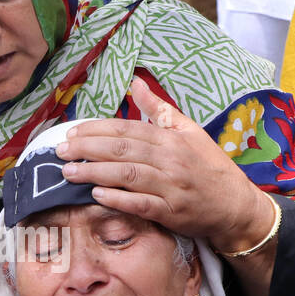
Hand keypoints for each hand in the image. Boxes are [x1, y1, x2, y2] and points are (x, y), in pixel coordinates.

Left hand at [54, 76, 277, 255]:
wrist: (235, 205)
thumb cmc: (209, 167)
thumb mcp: (189, 131)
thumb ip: (159, 109)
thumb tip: (134, 83)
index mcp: (171, 138)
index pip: (128, 129)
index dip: (97, 130)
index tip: (71, 132)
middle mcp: (170, 160)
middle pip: (123, 150)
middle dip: (88, 149)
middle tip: (60, 151)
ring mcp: (170, 187)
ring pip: (127, 175)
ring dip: (95, 173)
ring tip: (68, 172)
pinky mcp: (171, 212)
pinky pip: (141, 204)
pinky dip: (118, 199)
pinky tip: (96, 195)